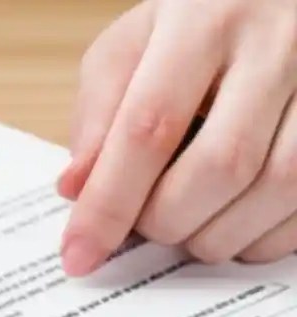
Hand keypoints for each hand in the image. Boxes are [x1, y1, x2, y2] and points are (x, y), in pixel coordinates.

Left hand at [57, 0, 296, 274]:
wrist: (280, 2)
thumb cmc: (199, 24)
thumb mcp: (133, 43)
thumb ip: (98, 111)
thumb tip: (78, 189)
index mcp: (205, 18)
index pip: (149, 127)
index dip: (109, 203)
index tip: (79, 253)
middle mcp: (277, 43)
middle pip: (220, 166)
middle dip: (168, 220)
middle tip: (146, 227)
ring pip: (278, 187)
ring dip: (220, 234)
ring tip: (188, 227)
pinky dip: (267, 235)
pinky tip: (236, 223)